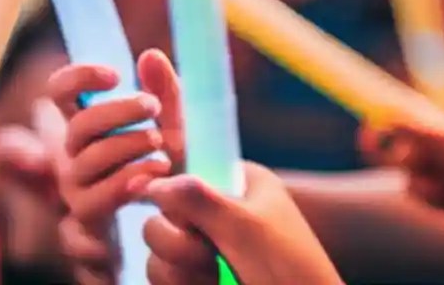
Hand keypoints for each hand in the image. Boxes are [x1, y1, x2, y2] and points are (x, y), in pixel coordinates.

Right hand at [46, 50, 183, 233]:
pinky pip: (91, 206)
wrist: (180, 226)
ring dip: (125, 151)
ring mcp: (77, 191)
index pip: (60, 92)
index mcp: (87, 126)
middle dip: (117, 112)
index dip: (79, 78)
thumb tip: (150, 56)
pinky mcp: (86, 226)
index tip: (116, 75)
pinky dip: (120, 190)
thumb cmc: (170, 168)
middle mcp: (74, 156)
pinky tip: (149, 183)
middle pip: (78, 127)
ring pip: (86, 165)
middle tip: (153, 107)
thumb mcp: (177, 127)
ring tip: (162, 150)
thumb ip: (166, 93)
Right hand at [142, 162, 341, 284]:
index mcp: (237, 184)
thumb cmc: (291, 271)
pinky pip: (166, 275)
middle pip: (163, 215)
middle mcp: (220, 211)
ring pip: (159, 251)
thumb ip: (198, 199)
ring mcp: (210, 247)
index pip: (184, 170)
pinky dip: (178, 284)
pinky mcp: (202, 276)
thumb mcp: (246, 229)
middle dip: (176, 243)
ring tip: (211, 281)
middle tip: (208, 257)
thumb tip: (152, 183)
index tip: (184, 218)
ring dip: (177, 271)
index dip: (172, 194)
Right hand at [371, 118, 443, 229]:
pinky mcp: (443, 193)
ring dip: (423, 185)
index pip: (411, 119)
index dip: (386, 121)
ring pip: (408, 177)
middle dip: (400, 159)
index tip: (368, 126)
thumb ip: (423, 132)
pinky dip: (433, 199)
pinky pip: (419, 194)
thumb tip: (390, 116)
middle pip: (403, 150)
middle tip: (391, 168)